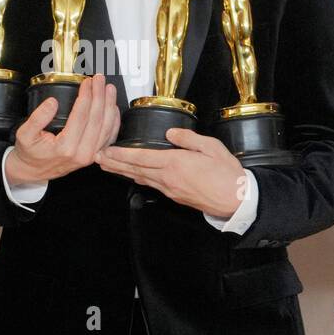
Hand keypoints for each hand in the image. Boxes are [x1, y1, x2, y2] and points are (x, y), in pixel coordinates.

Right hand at [3, 73, 119, 184]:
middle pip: (97, 120)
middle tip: (100, 80)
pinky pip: (109, 137)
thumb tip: (52, 103)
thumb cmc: (30, 153)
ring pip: (107, 128)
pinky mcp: (93, 155)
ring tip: (109, 89)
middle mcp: (82, 154)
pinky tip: (112, 107)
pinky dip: (114, 120)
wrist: (33, 171)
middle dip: (100, 96)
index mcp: (66, 148)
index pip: (81, 116)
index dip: (86, 96)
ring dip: (109, 105)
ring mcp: (90, 156)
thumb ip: (37, 118)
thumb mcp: (24, 135)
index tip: (87, 82)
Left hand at [95, 127, 246, 216]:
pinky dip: (138, 178)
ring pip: (141, 178)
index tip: (106, 150)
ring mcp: (170, 189)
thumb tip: (170, 133)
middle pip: (135, 170)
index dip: (121, 154)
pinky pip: (151, 184)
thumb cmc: (227, 173)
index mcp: (176, 163)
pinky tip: (132, 175)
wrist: (236, 200)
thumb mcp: (211, 147)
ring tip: (107, 166)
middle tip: (97, 158)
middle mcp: (168, 178)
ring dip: (122, 172)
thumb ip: (188, 139)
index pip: (141, 158)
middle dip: (114, 164)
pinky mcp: (174, 195)